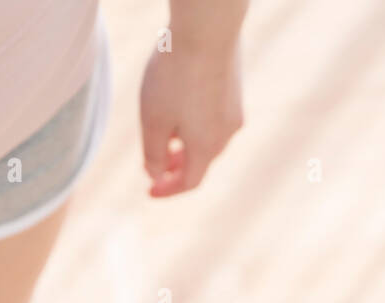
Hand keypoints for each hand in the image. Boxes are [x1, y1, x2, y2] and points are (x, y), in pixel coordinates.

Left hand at [139, 38, 244, 196]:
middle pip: (200, 163)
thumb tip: (155, 175)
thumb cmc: (174, 76)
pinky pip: (214, 120)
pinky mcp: (235, 90)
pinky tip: (180, 110)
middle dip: (176, 169)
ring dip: (186, 146)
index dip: (168, 190)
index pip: (189, 182)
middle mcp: (226, 133)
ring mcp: (235, 111)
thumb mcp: (153, 121)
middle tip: (153, 167)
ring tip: (165, 138)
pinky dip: (196, 126)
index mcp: (206, 147)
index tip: (149, 191)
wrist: (206, 29)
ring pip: (208, 140)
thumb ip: (153, 155)